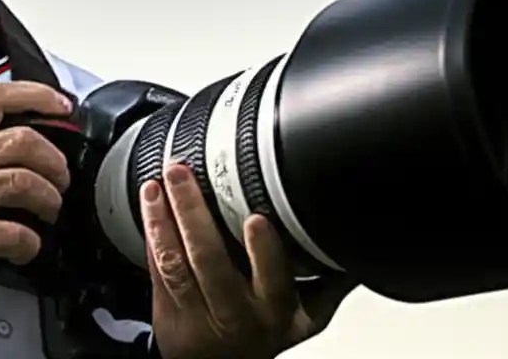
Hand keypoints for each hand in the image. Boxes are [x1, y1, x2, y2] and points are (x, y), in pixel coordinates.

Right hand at [0, 81, 74, 325]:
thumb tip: (34, 144)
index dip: (36, 94)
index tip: (62, 106)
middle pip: (23, 140)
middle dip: (55, 162)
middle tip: (61, 181)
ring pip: (24, 181)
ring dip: (50, 201)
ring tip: (48, 212)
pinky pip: (16, 232)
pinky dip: (30, 244)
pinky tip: (25, 248)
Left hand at [140, 163, 325, 358]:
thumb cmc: (266, 332)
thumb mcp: (308, 315)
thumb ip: (329, 279)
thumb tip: (358, 242)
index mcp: (274, 309)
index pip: (272, 278)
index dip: (264, 251)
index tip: (258, 219)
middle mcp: (234, 312)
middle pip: (210, 261)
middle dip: (193, 214)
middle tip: (183, 174)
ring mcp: (197, 312)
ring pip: (175, 263)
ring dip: (163, 220)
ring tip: (157, 185)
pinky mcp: (167, 311)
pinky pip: (156, 269)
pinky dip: (152, 234)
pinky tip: (149, 206)